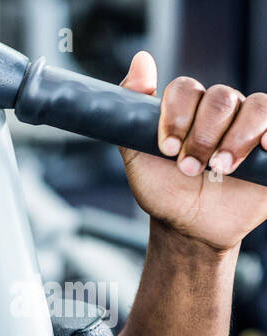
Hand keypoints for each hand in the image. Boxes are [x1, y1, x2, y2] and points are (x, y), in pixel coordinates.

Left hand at [117, 52, 266, 252]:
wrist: (190, 227)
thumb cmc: (164, 191)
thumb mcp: (136, 156)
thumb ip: (131, 112)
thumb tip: (141, 60)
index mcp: (188, 109)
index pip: (184, 89)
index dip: (176, 116)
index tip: (167, 149)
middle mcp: (221, 111)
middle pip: (220, 98)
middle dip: (203, 135)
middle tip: (191, 168)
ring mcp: (249, 124)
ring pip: (255, 107)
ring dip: (235, 139)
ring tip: (220, 169)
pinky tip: (262, 149)